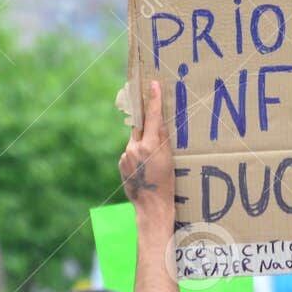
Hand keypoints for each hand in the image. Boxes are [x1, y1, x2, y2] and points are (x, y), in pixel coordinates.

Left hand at [118, 79, 174, 216]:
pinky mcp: (121, 164)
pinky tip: (145, 169)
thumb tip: (158, 121)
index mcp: (149, 146)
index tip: (153, 84)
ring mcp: (125, 156)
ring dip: (144, 145)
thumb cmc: (166, 184)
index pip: (152, 117)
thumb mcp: (170, 159)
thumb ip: (162, 138)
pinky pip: (130, 153)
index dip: (154, 99)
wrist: (151, 207)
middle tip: (156, 131)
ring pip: (136, 141)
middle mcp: (134, 148)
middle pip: (140, 127)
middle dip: (147, 126)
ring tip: (153, 163)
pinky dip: (137, 155)